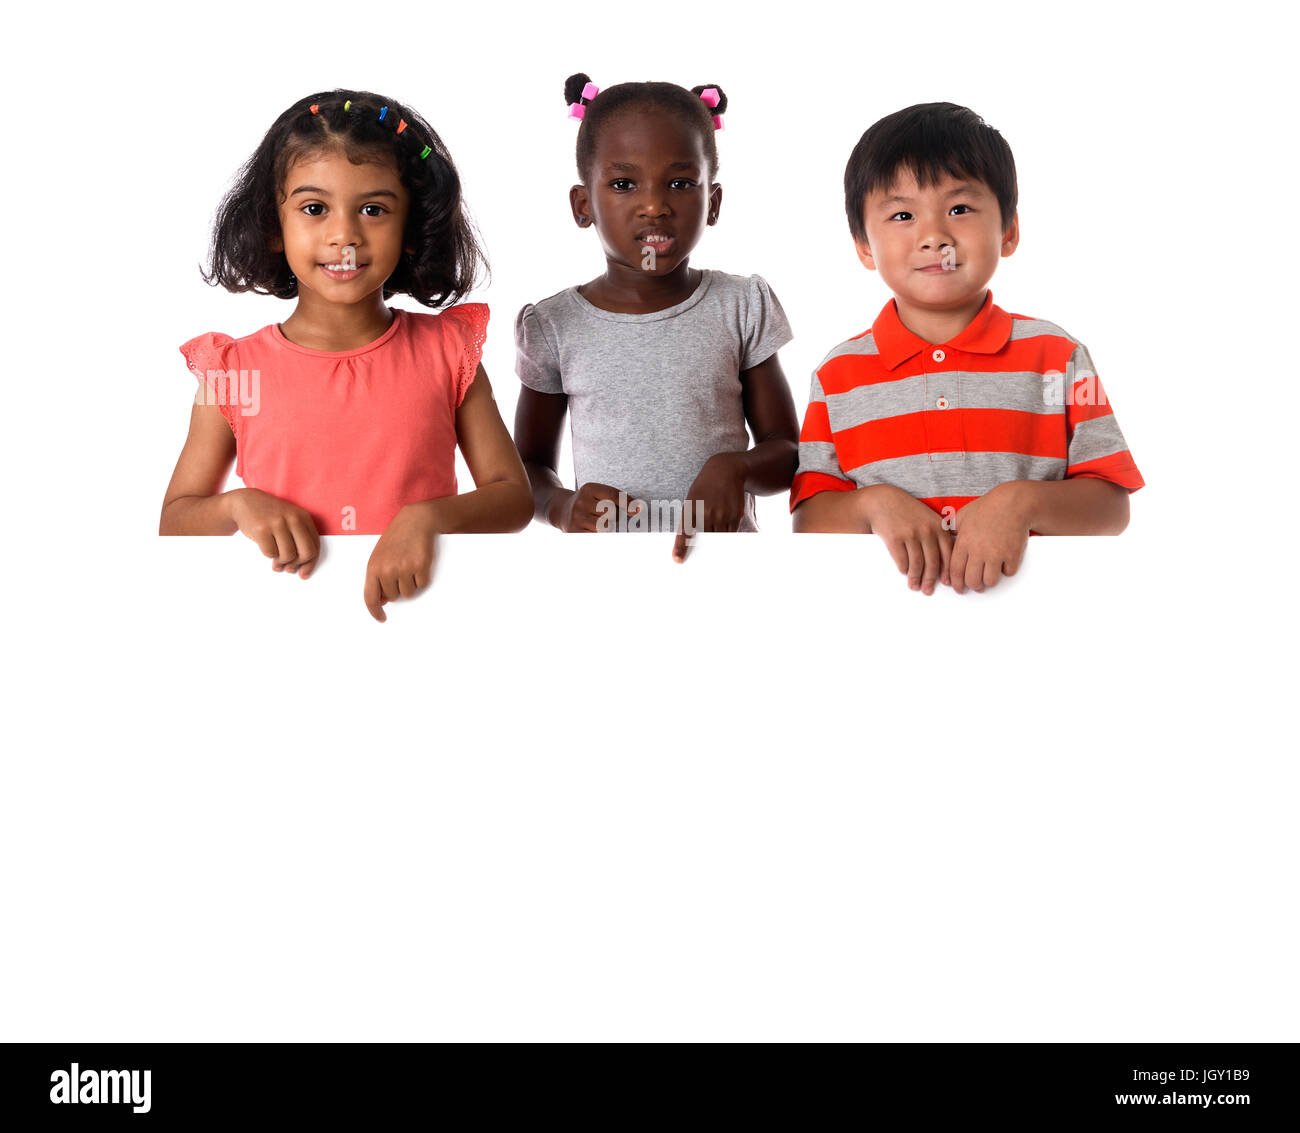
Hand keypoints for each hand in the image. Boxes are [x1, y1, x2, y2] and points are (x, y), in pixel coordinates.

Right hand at [227, 488, 319, 578]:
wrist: (244, 502)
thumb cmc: (270, 517)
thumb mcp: (289, 521)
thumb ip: (299, 540)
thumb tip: (303, 568)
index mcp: (304, 517)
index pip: (315, 546)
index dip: (310, 563)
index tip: (304, 573)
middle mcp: (293, 519)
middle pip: (306, 552)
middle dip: (298, 564)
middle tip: (289, 569)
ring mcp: (277, 523)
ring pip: (288, 556)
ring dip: (281, 562)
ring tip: (276, 560)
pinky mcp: (262, 529)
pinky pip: (270, 553)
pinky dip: (268, 555)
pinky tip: (266, 548)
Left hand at [363, 504, 437, 621]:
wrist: (416, 520)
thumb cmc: (397, 538)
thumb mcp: (380, 556)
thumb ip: (378, 577)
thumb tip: (382, 600)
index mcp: (373, 567)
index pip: (370, 597)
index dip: (375, 611)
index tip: (381, 618)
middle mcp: (387, 569)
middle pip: (393, 597)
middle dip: (398, 589)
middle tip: (402, 572)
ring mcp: (404, 568)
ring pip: (408, 593)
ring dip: (411, 584)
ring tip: (410, 566)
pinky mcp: (420, 566)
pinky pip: (422, 585)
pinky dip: (422, 578)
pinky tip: (419, 564)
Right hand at [555, 482, 642, 531]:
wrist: (561, 510)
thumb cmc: (587, 503)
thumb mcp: (598, 493)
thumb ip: (617, 498)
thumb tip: (637, 509)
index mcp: (589, 489)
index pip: (613, 495)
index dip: (627, 503)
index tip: (638, 510)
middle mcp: (581, 502)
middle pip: (611, 512)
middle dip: (614, 516)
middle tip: (607, 516)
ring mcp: (577, 518)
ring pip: (605, 526)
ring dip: (608, 527)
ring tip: (600, 523)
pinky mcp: (574, 532)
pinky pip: (596, 536)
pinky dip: (601, 535)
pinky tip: (595, 531)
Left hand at [674, 453, 746, 561]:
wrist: (725, 470)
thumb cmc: (705, 488)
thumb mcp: (693, 499)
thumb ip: (691, 519)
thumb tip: (692, 540)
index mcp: (691, 508)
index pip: (684, 532)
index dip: (680, 547)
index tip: (677, 560)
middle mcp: (706, 512)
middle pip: (705, 538)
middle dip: (705, 546)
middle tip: (704, 556)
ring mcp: (722, 514)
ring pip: (719, 537)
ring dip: (718, 538)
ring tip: (718, 531)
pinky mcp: (735, 514)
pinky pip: (731, 531)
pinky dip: (728, 531)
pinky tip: (726, 521)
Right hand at [860, 484, 952, 594]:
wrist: (883, 501)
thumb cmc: (906, 512)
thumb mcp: (927, 518)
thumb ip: (937, 535)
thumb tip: (941, 563)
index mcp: (938, 526)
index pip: (948, 554)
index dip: (947, 571)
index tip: (947, 583)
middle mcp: (926, 530)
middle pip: (932, 562)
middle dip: (931, 579)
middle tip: (928, 590)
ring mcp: (910, 534)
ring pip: (916, 564)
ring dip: (915, 578)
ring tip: (914, 586)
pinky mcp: (894, 538)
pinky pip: (901, 560)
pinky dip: (903, 569)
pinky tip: (904, 572)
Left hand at [949, 482, 1029, 593]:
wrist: (1014, 503)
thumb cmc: (989, 507)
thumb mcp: (963, 514)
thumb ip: (952, 527)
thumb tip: (944, 534)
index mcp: (964, 542)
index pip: (955, 571)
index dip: (956, 583)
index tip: (958, 588)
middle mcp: (978, 551)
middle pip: (972, 580)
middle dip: (973, 586)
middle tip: (976, 586)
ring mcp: (996, 554)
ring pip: (990, 581)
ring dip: (989, 581)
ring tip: (989, 577)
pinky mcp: (1012, 555)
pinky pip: (1008, 573)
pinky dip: (1007, 571)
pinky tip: (1004, 565)